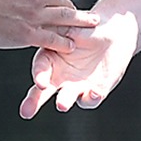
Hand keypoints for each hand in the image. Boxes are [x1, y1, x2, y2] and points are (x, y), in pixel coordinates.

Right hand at [0, 0, 98, 52]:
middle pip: (63, 1)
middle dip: (74, 8)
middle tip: (85, 15)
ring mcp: (33, 15)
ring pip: (63, 19)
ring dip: (78, 23)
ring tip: (90, 28)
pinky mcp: (26, 34)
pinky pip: (52, 38)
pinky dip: (63, 42)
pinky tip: (70, 45)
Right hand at [20, 11, 139, 117]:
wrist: (115, 36)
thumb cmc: (91, 29)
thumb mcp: (76, 27)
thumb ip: (65, 34)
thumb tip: (54, 33)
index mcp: (51, 56)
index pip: (41, 67)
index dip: (39, 75)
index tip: (40, 82)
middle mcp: (59, 75)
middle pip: (43, 90)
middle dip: (34, 101)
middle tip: (26, 112)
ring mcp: (75, 86)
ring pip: (65, 98)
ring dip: (63, 101)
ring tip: (61, 105)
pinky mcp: (92, 92)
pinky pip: (89, 100)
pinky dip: (90, 98)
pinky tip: (94, 93)